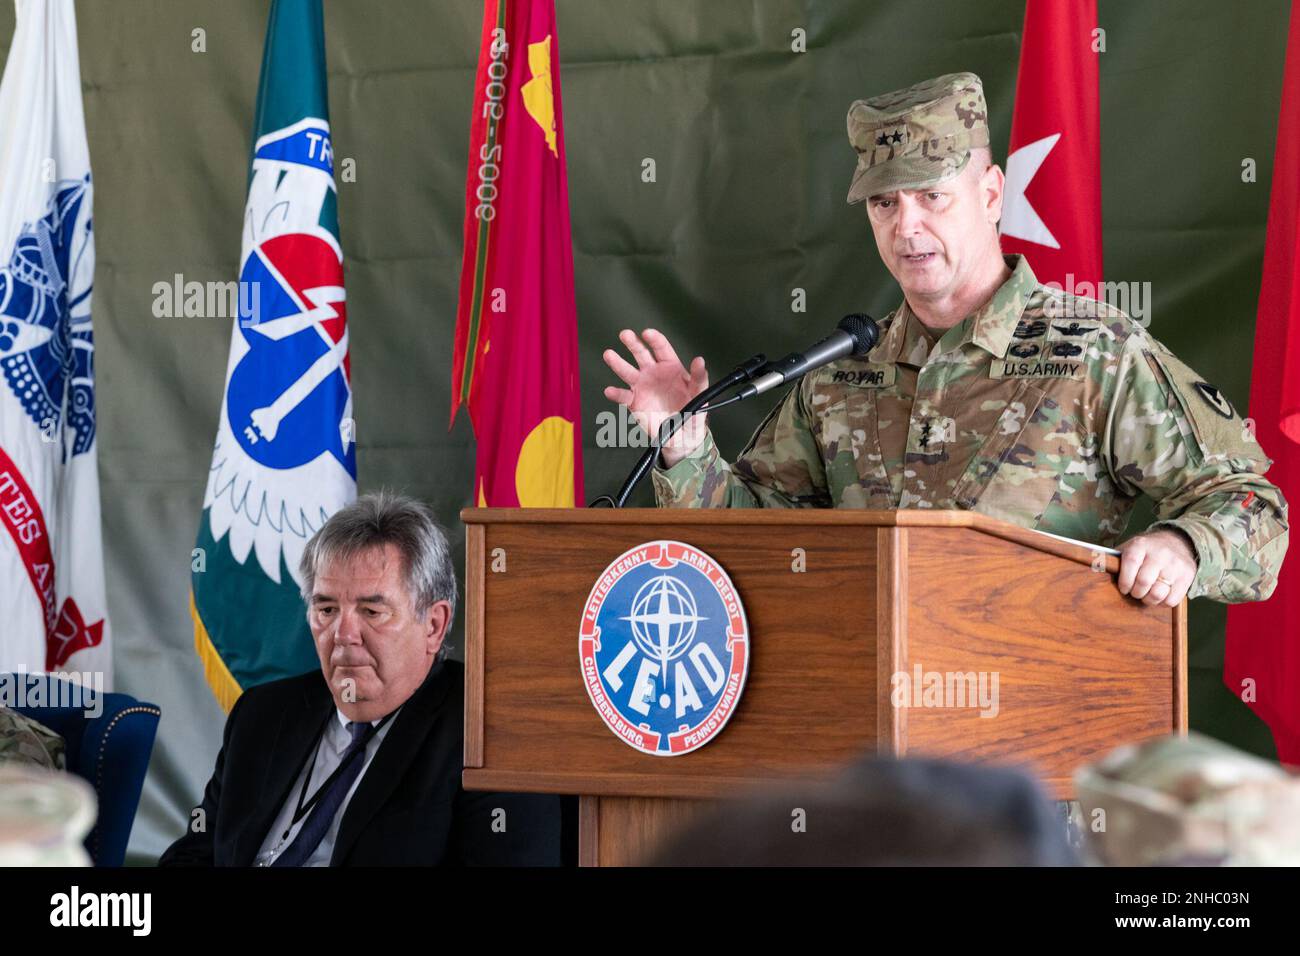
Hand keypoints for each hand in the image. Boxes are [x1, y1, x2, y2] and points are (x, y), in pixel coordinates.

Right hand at [602, 328, 708, 467]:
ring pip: (627, 371)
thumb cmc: (692, 412)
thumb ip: (699, 378)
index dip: (654, 339)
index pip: (661, 348)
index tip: (647, 333)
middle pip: (641, 354)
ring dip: (618, 363)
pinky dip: (616, 393)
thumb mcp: (699, 395)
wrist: (681, 436)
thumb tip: (700, 361)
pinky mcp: (634, 402)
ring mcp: (642, 386)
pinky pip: (623, 396)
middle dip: (633, 343)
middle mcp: (653, 373)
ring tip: (609, 354)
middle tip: (625, 334)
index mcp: (670, 367)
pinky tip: (610, 390)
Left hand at [1116, 530, 1197, 606]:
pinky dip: (1162, 602)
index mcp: (1140, 545)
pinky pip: (1172, 600)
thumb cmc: (1145, 551)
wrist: (1177, 542)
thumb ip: (1114, 560)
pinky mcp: (1187, 576)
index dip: (1124, 581)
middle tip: (1135, 592)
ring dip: (1148, 599)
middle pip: (1144, 582)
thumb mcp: (1129, 548)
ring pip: (1158, 593)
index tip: (1123, 588)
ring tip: (1146, 594)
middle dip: (1136, 592)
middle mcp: (1160, 554)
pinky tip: (1159, 595)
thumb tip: (1095, 570)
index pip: (1130, 563)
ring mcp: (1175, 565)